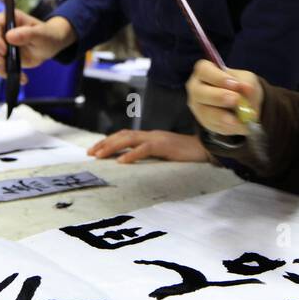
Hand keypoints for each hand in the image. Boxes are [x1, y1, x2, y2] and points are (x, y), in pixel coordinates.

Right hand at [0, 12, 73, 77]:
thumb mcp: (42, 35)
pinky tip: (21, 77)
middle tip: (3, 66)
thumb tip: (9, 36)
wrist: (47, 46)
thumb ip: (28, 34)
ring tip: (17, 74)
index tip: (4, 52)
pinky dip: (3, 72)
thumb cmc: (46, 35)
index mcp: (7, 18)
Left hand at [87, 130, 209, 163]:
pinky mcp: (165, 146)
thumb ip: (152, 156)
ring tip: (99, 156)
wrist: (208, 150)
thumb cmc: (188, 155)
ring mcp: (158, 139)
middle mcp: (151, 135)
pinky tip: (121, 161)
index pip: (125, 135)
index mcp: (151, 137)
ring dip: (111, 147)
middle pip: (122, 135)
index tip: (94, 150)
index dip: (108, 141)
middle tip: (90, 153)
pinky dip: (131, 154)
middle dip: (104, 143)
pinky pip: (145, 148)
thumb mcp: (166, 156)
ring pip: (129, 139)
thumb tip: (136, 164)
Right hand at [186, 59, 262, 134]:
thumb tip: (246, 87)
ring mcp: (198, 107)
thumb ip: (246, 83)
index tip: (235, 84)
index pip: (204, 70)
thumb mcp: (247, 80)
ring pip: (206, 112)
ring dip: (224, 117)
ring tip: (241, 119)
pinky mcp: (204, 122)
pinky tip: (240, 125)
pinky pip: (214, 126)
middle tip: (236, 100)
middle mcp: (196, 88)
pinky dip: (229, 127)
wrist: (243, 104)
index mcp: (204, 71)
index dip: (218, 77)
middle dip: (219, 97)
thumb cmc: (240, 86)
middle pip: (200, 93)